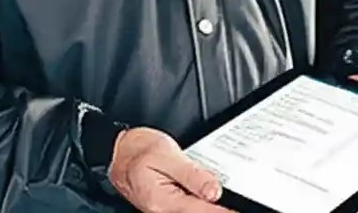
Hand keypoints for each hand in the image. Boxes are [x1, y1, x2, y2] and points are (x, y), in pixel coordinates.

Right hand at [108, 127, 229, 212]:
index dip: (223, 211)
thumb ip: (192, 174)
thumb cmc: (138, 149)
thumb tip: (214, 192)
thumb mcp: (167, 154)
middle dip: (219, 208)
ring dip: (211, 205)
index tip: (238, 210)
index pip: (201, 211)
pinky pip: (189, 206)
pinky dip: (202, 201)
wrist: (118, 151)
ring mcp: (165, 209)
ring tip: (226, 198)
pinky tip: (212, 196)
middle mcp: (163, 210)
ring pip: (195, 210)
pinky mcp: (168, 205)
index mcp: (163, 201)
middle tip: (239, 203)